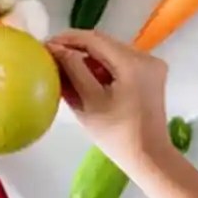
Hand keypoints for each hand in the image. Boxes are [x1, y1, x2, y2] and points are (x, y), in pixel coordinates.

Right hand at [47, 30, 170, 169]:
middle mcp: (146, 58)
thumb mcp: (89, 102)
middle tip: (52, 57)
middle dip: (77, 49)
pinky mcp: (150, 75)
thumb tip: (55, 48)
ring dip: (89, 59)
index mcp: (133, 63)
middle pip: (104, 44)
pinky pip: (121, 63)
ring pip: (112, 53)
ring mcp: (151, 66)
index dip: (68, 39)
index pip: (95, 39)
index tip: (46, 45)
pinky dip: (102, 68)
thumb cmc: (117, 135)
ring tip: (65, 69)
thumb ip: (72, 70)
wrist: (149, 158)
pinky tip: (85, 78)